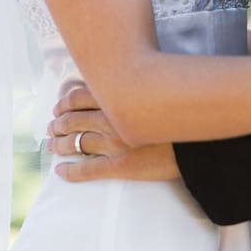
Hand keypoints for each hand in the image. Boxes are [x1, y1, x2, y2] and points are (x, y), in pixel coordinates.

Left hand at [48, 85, 179, 182]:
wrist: (199, 140)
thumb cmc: (177, 110)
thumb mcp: (153, 88)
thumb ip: (129, 84)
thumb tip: (109, 79)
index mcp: (118, 97)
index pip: (77, 96)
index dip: (63, 102)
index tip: (59, 106)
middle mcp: (112, 117)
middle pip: (72, 119)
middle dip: (57, 124)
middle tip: (52, 128)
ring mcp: (115, 143)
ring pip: (76, 143)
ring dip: (59, 145)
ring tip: (53, 146)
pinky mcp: (121, 166)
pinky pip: (87, 170)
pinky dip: (70, 171)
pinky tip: (60, 172)